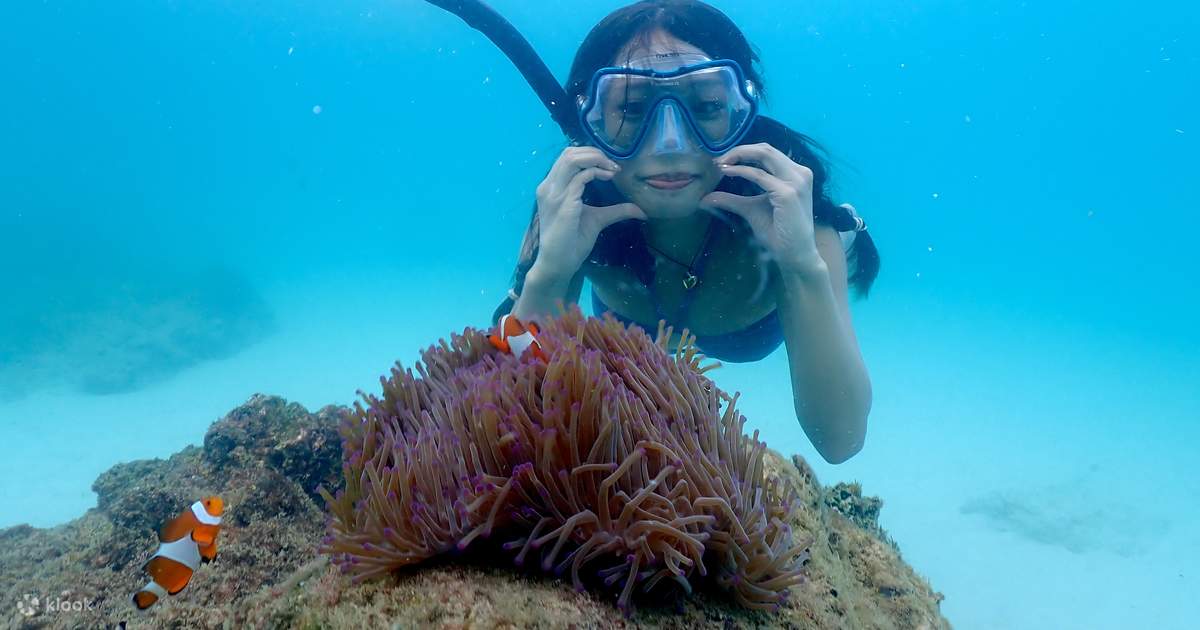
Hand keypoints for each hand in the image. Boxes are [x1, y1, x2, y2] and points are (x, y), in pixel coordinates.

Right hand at [533, 147, 646, 277]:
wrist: (558, 263)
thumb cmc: (572, 242)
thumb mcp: (597, 219)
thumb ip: (616, 210)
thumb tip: (641, 210)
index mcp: (552, 187)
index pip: (567, 157)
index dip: (590, 155)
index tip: (609, 166)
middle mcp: (549, 186)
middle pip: (569, 153)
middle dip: (594, 153)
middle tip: (613, 165)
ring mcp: (554, 194)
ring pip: (572, 159)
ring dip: (596, 159)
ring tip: (612, 169)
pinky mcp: (564, 203)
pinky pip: (580, 177)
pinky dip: (597, 172)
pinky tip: (609, 177)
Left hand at [699, 143, 823, 272]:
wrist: (794, 254)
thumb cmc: (778, 233)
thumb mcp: (750, 210)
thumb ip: (731, 200)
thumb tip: (706, 198)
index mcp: (794, 173)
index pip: (767, 153)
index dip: (744, 152)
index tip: (722, 160)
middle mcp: (799, 173)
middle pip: (766, 148)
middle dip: (739, 150)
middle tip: (718, 159)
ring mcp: (795, 182)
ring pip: (764, 154)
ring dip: (739, 155)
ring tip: (720, 163)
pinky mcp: (787, 193)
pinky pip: (759, 175)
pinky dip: (741, 171)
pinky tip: (726, 172)